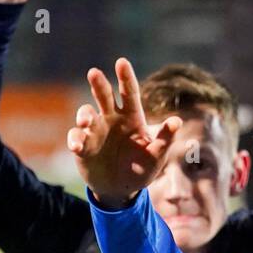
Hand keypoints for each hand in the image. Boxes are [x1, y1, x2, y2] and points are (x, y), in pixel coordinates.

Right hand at [67, 58, 181, 209]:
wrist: (121, 189)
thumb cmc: (141, 168)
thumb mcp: (156, 156)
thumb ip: (165, 139)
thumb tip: (177, 121)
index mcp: (131, 117)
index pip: (129, 93)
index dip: (125, 78)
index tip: (121, 62)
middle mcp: (111, 119)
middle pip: (104, 97)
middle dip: (99, 84)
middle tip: (94, 73)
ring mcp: (95, 131)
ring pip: (86, 114)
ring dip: (84, 115)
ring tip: (86, 121)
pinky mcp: (82, 146)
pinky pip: (76, 139)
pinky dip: (75, 140)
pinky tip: (77, 146)